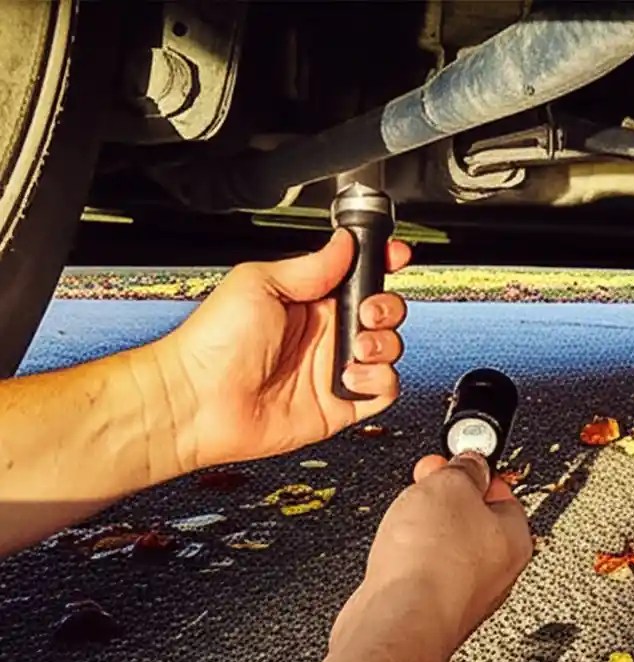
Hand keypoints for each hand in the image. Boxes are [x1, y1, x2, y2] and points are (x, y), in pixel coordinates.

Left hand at [157, 230, 411, 469]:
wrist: (198, 400)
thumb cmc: (212, 343)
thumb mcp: (260, 282)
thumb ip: (312, 264)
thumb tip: (345, 242)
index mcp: (309, 299)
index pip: (359, 277)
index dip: (382, 264)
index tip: (394, 257)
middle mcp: (325, 333)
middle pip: (384, 312)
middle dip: (387, 307)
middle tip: (365, 312)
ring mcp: (333, 368)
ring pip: (390, 350)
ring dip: (384, 344)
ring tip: (356, 346)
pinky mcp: (340, 404)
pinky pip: (383, 390)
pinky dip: (379, 380)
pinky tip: (351, 375)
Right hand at [330, 453, 531, 660]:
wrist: (396, 621)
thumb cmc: (432, 562)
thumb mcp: (450, 485)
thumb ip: (464, 468)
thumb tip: (469, 462)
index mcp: (515, 538)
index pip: (501, 492)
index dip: (471, 472)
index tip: (450, 463)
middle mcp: (496, 571)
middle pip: (471, 520)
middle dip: (442, 501)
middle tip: (422, 491)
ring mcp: (463, 595)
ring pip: (444, 547)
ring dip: (421, 531)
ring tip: (404, 528)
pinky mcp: (431, 610)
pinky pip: (421, 573)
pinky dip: (406, 561)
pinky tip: (394, 558)